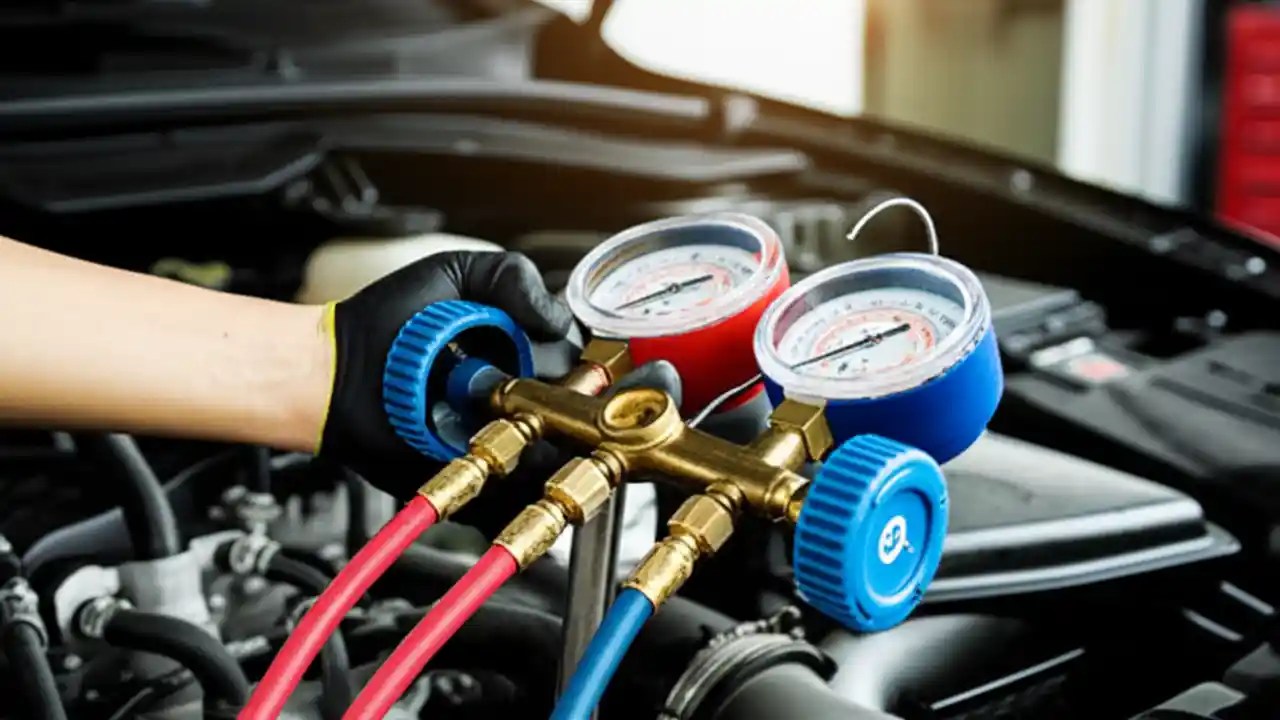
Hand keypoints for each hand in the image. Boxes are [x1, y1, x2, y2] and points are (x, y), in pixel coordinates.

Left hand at [315, 250, 681, 532]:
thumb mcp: (460, 273)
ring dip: (563, 441)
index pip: (610, 374)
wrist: (340, 369)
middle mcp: (536, 409)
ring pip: (567, 462)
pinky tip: (505, 447)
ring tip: (533, 411)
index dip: (639, 378)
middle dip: (612, 413)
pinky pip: (519, 498)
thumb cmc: (393, 320)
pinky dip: (522, 482)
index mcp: (540, 359)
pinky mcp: (484, 490)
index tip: (653, 373)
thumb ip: (515, 276)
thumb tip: (561, 316)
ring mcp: (513, 451)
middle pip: (601, 424)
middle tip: (597, 394)